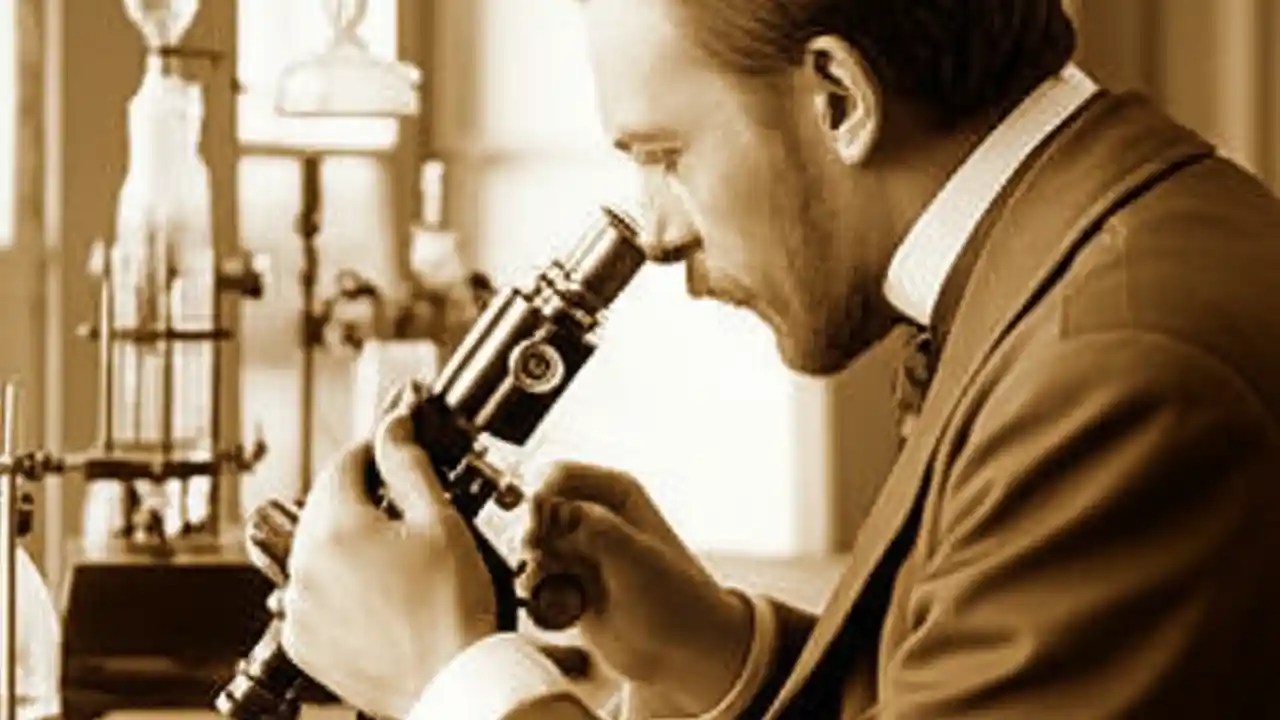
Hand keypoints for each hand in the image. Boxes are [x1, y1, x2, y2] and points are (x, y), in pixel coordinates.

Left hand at [281, 411, 496, 718]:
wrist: (451, 681)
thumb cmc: (451, 611)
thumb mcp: (440, 521)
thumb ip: (408, 465)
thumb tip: (394, 427)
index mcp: (335, 529)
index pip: (342, 464)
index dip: (371, 450)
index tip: (390, 450)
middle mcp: (304, 566)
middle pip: (323, 504)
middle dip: (359, 496)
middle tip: (401, 505)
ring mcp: (298, 606)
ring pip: (315, 549)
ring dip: (346, 540)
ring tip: (394, 555)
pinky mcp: (302, 640)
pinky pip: (311, 593)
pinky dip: (336, 584)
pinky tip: (376, 591)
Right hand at [523, 463, 752, 715]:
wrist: (685, 650)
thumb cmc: (677, 598)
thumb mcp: (636, 554)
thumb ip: (591, 526)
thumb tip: (547, 507)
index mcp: (616, 494)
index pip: (559, 475)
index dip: (542, 498)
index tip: (540, 529)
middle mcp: (596, 517)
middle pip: (538, 508)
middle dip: (533, 535)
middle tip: (542, 561)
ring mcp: (581, 550)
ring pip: (533, 544)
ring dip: (534, 566)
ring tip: (554, 588)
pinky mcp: (571, 582)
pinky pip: (536, 577)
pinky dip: (538, 590)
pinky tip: (560, 607)